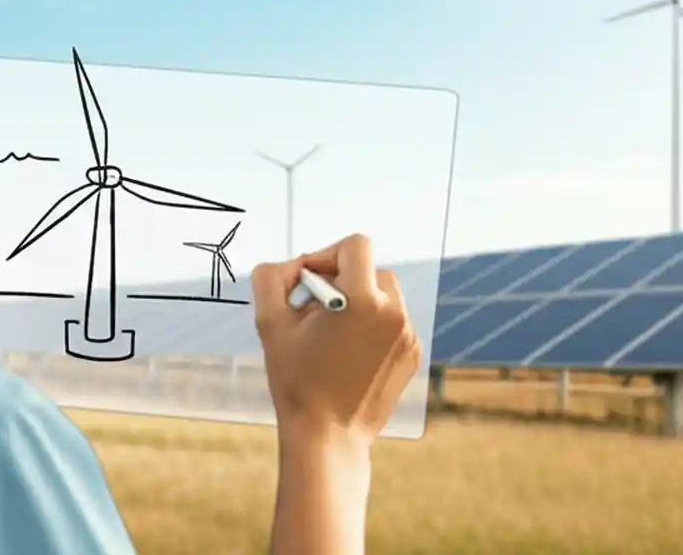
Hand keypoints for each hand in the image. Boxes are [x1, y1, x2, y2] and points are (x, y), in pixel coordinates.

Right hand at [251, 233, 421, 448]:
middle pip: (370, 269)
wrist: (328, 437)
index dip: (327, 254)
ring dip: (358, 302)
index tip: (309, 280)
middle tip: (313, 310)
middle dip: (341, 280)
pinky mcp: (412, 355)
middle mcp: (393, 313)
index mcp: (362, 299)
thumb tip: (291, 266)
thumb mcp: (270, 323)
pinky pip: (393, 323)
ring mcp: (407, 335)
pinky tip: (348, 353)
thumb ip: (272, 278)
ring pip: (383, 296)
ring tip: (331, 333)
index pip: (355, 245)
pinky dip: (372, 327)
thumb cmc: (296, 381)